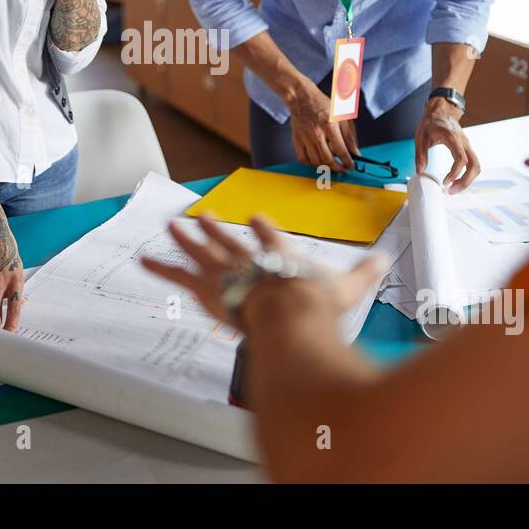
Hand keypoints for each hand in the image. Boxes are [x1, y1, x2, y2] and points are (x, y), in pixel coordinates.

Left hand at [142, 213, 390, 327]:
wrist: (287, 312)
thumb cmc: (315, 303)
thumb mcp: (347, 287)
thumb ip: (364, 271)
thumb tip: (387, 258)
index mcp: (280, 254)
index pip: (269, 236)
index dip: (263, 229)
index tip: (255, 217)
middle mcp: (249, 257)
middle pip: (229, 239)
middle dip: (214, 230)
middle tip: (201, 217)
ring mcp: (225, 270)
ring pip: (201, 250)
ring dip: (185, 238)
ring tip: (170, 225)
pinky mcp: (207, 286)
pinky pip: (178, 275)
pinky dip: (160, 267)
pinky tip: (142, 261)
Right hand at [286, 77, 357, 171]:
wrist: (302, 98)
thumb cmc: (322, 105)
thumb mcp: (342, 116)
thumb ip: (349, 135)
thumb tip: (355, 151)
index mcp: (330, 126)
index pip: (341, 150)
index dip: (347, 162)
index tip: (351, 166)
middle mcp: (317, 134)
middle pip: (328, 159)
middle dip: (338, 168)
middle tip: (342, 169)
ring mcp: (305, 138)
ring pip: (315, 161)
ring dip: (325, 167)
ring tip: (331, 165)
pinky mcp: (297, 139)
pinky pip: (302, 158)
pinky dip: (310, 163)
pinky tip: (316, 161)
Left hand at [414, 100, 479, 193]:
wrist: (441, 111)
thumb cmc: (431, 123)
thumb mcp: (420, 137)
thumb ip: (420, 155)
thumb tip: (420, 172)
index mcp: (453, 138)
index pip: (461, 159)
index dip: (455, 173)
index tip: (445, 182)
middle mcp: (464, 143)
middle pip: (474, 165)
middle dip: (466, 181)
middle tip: (451, 191)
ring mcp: (467, 145)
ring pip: (476, 166)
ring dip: (468, 180)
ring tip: (453, 189)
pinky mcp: (467, 149)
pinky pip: (473, 164)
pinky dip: (468, 175)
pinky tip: (456, 181)